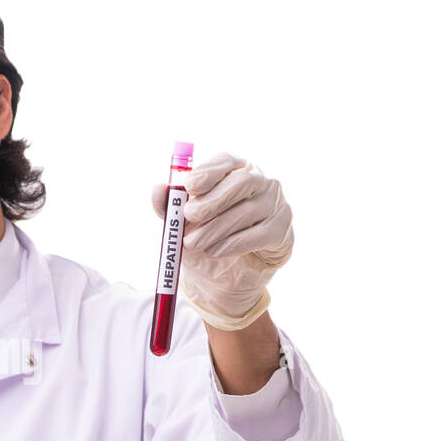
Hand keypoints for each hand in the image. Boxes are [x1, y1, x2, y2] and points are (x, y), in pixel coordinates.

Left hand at [151, 152, 293, 329]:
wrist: (223, 278)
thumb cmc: (204, 239)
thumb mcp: (181, 225)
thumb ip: (170, 208)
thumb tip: (158, 189)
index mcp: (235, 171)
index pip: (226, 161)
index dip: (208, 171)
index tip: (189, 185)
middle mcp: (260, 182)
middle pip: (242, 182)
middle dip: (212, 200)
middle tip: (189, 216)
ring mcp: (275, 205)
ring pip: (248, 211)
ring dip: (216, 228)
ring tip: (193, 242)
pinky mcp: (281, 231)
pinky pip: (260, 234)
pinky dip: (234, 243)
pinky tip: (215, 251)